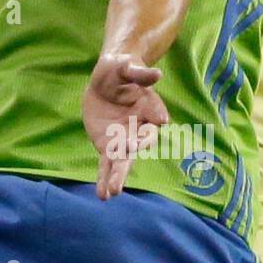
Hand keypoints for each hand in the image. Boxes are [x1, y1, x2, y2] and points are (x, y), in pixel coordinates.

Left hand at [82, 52, 167, 199]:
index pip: (155, 118)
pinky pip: (106, 163)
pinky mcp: (108, 145)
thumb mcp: (125, 66)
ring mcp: (123, 140)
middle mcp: (139, 130)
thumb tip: (157, 73)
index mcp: (150, 110)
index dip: (157, 118)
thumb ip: (139, 73)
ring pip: (122, 160)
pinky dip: (103, 178)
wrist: (105, 80)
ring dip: (116, 176)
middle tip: (124, 169)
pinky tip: (102, 195)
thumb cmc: (119, 70)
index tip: (160, 120)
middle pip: (139, 146)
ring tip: (111, 193)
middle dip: (131, 157)